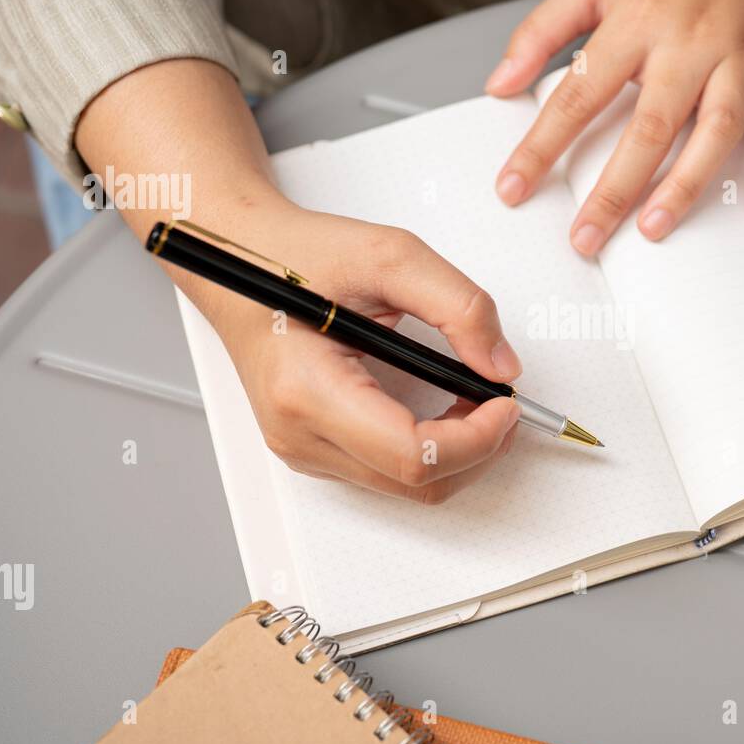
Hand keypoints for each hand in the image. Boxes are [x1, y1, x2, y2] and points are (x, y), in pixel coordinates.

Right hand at [201, 204, 523, 504]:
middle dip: (477, 449)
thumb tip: (502, 365)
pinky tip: (444, 407)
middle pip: (417, 484)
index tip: (507, 402)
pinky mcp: (312, 448)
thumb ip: (459, 307)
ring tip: (476, 398)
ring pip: (407, 488)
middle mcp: (299, 433)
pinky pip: (387, 473)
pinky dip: (431, 449)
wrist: (236, 260)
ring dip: (457, 452)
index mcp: (308, 390)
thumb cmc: (296, 256)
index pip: (413, 455)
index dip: (476, 438)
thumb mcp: (390, 255)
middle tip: (503, 400)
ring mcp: (302, 448)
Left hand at [486, 0, 743, 254]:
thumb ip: (542, 32)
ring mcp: (739, 59)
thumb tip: (500, 84)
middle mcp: (691, 42)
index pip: (579, 94)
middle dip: (614, 191)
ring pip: (716, 132)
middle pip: (650, 127)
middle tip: (585, 238)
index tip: (515, 188)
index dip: (542, 147)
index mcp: (638, 18)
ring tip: (653, 228)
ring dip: (686, 186)